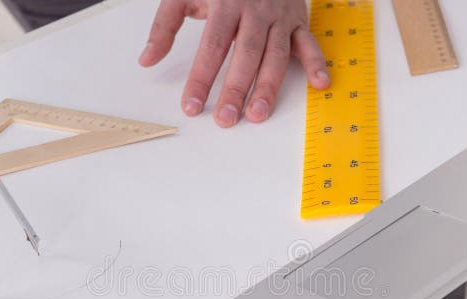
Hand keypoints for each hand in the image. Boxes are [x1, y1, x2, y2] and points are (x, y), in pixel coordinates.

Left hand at [139, 0, 329, 126]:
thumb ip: (165, 25)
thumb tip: (146, 59)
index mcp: (225, 3)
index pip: (212, 47)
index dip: (201, 78)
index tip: (191, 106)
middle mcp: (255, 11)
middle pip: (245, 55)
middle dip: (235, 88)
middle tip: (225, 119)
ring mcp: (279, 17)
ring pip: (275, 55)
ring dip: (268, 86)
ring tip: (257, 114)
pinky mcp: (297, 20)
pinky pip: (309, 43)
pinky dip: (316, 63)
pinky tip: (319, 84)